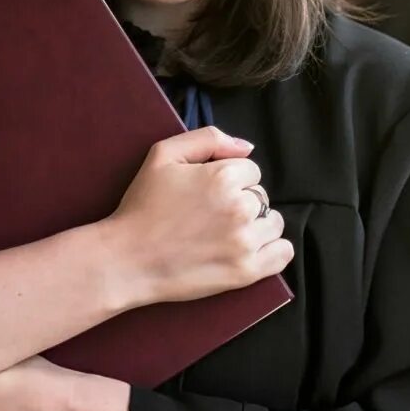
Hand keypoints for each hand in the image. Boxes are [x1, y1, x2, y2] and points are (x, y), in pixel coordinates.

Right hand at [103, 126, 292, 305]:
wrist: (126, 259)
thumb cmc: (142, 206)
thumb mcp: (164, 154)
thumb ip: (208, 139)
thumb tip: (247, 147)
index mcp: (223, 176)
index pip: (250, 169)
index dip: (230, 178)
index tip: (208, 193)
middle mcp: (239, 207)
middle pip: (262, 196)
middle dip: (242, 201)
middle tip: (211, 216)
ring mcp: (245, 242)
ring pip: (274, 223)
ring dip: (257, 225)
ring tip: (227, 234)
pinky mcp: (246, 272)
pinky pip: (282, 254)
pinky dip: (272, 250)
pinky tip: (250, 249)